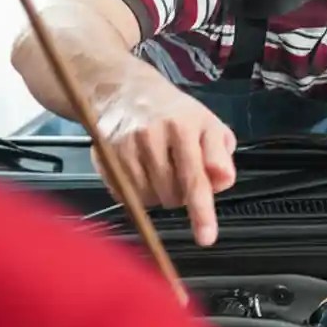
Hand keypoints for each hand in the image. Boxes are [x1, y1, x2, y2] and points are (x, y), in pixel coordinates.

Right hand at [91, 78, 236, 245]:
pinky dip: (138, 192)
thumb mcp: (206, 123)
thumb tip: (222, 182)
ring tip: (159, 169)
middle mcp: (152, 135)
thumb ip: (220, 154)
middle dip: (181, 195)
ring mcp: (125, 146)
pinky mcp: (105, 157)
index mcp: (184, 125)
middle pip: (173, 195)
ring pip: (150, 199)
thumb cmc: (172, 111)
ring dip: (159, 194)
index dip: (202, 211)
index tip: (206, 237)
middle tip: (179, 173)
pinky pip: (127, 195)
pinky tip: (141, 170)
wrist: (123, 89)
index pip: (196, 178)